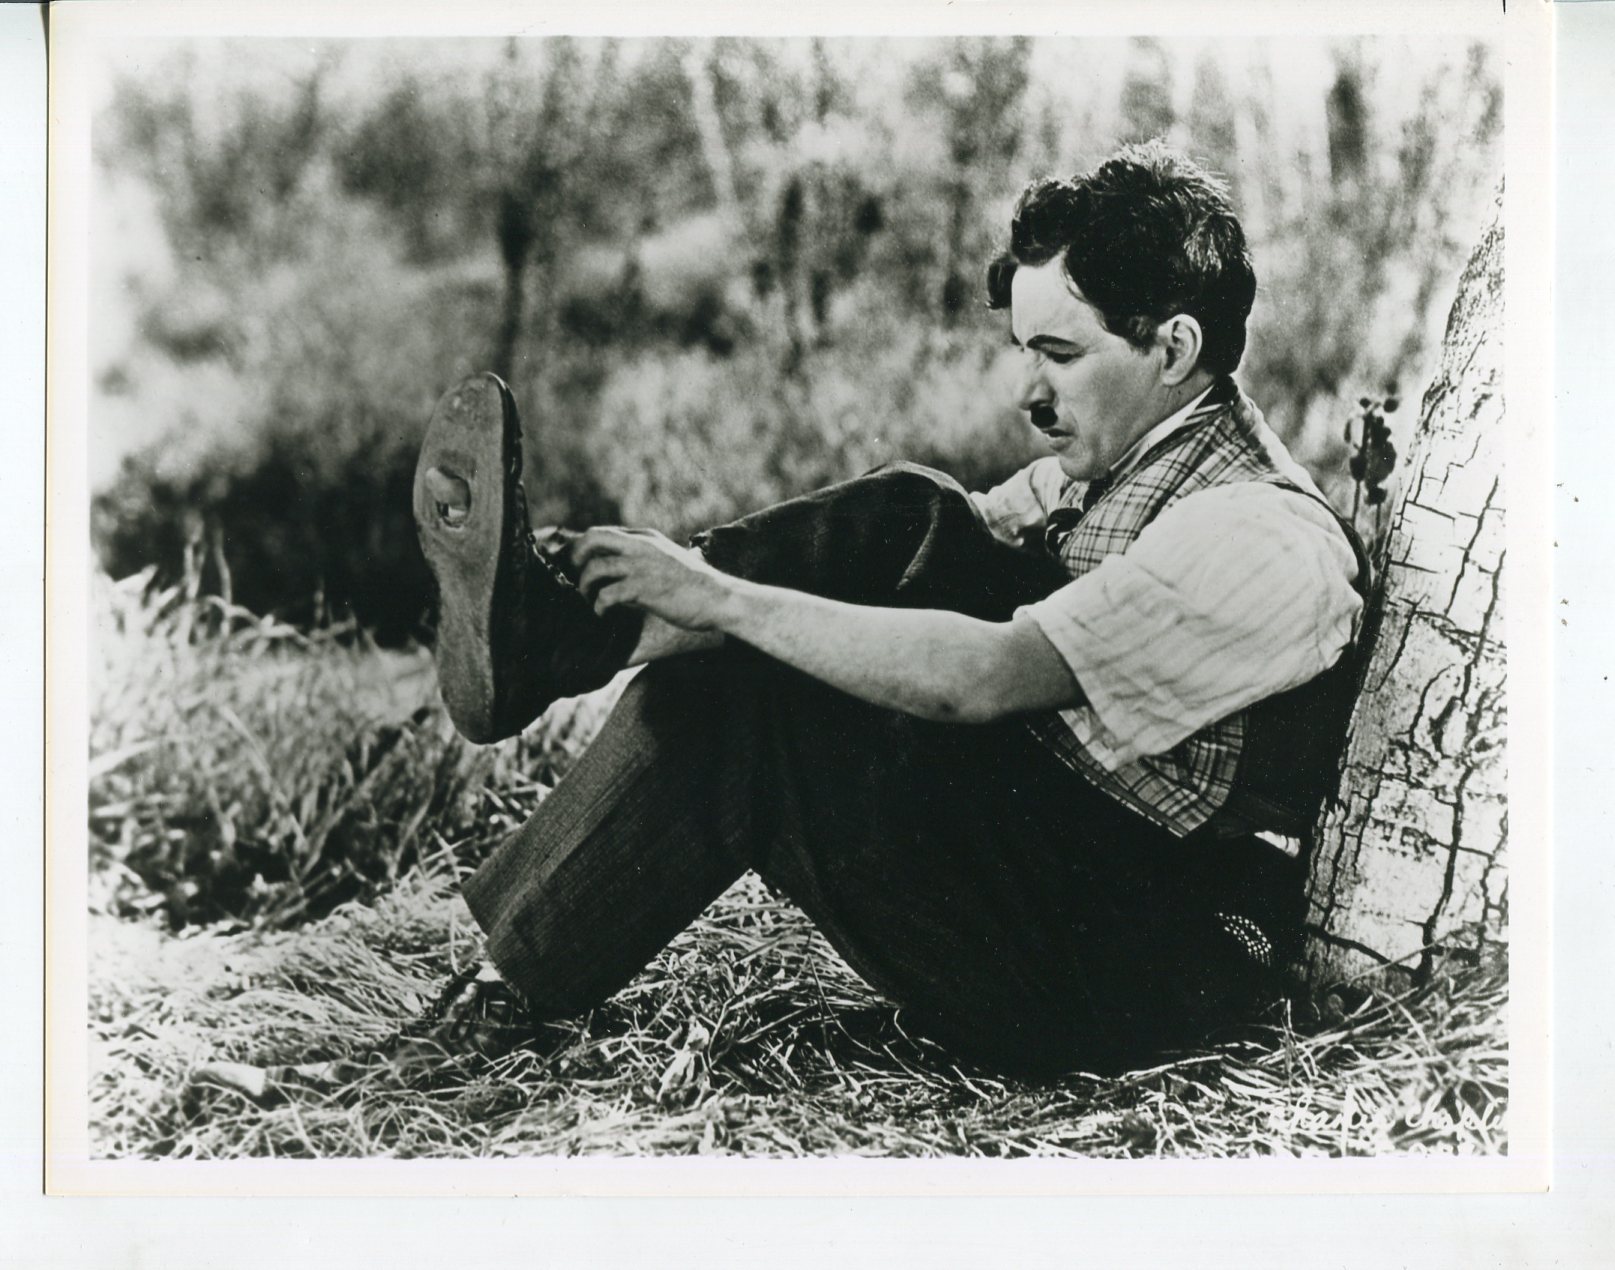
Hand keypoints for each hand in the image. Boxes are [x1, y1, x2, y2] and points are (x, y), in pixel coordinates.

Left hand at [570, 527, 736, 631]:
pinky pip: (605, 595)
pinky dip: (598, 607)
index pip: (604, 533)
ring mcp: (641, 566)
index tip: (578, 565)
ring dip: (585, 586)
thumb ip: (645, 558)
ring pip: (594, 568)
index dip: (585, 548)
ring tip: (589, 601)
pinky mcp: (642, 588)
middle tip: (573, 577)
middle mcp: (640, 545)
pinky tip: (603, 615)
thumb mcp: (668, 559)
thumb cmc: (695, 585)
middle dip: (576, 557)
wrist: (719, 598)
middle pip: (592, 538)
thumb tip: (620, 572)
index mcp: (646, 537)